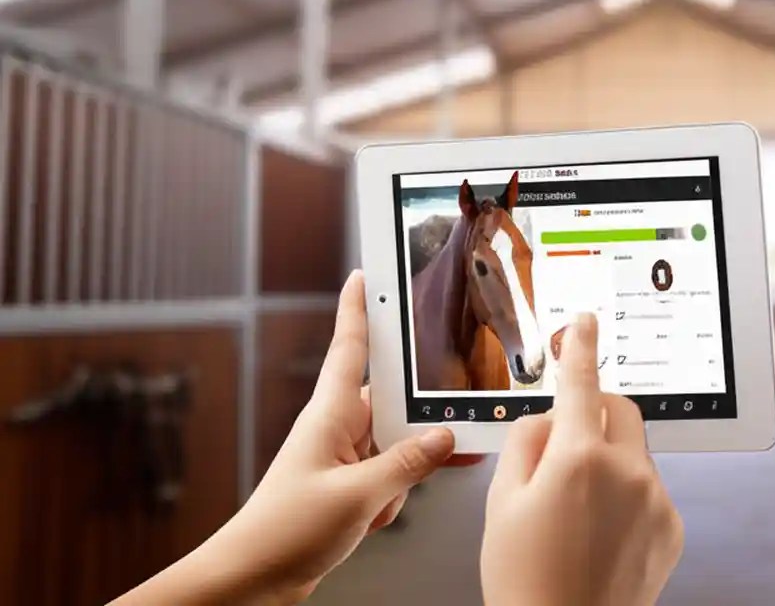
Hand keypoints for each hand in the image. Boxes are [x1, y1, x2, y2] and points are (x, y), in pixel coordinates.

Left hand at [113, 270, 456, 604]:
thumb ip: (408, 464)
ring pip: (397, 443)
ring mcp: (343, 456)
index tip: (366, 274)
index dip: (358, 308)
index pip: (349, 346)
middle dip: (413, 427)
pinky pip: (390, 473)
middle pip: (392, 400)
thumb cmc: (282, 532)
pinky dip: (393, 494)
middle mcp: (337, 428)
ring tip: (380, 503)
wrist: (254, 578)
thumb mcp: (358, 496)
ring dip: (400, 474)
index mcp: (329, 415)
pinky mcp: (349, 483)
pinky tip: (379, 515)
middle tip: (433, 433)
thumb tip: (445, 437)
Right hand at [481, 314, 683, 605]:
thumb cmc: (525, 582)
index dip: (581, 347)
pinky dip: (626, 494)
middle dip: (594, 411)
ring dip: (609, 459)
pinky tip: (598, 532)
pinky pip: (649, 488)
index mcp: (579, 458)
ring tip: (574, 513)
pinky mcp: (671, 526)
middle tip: (564, 442)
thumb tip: (546, 419)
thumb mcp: (500, 504)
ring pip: (634, 451)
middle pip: (619, 409)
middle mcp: (627, 472)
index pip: (581, 383)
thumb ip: (525, 444)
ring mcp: (655, 499)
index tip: (586, 325)